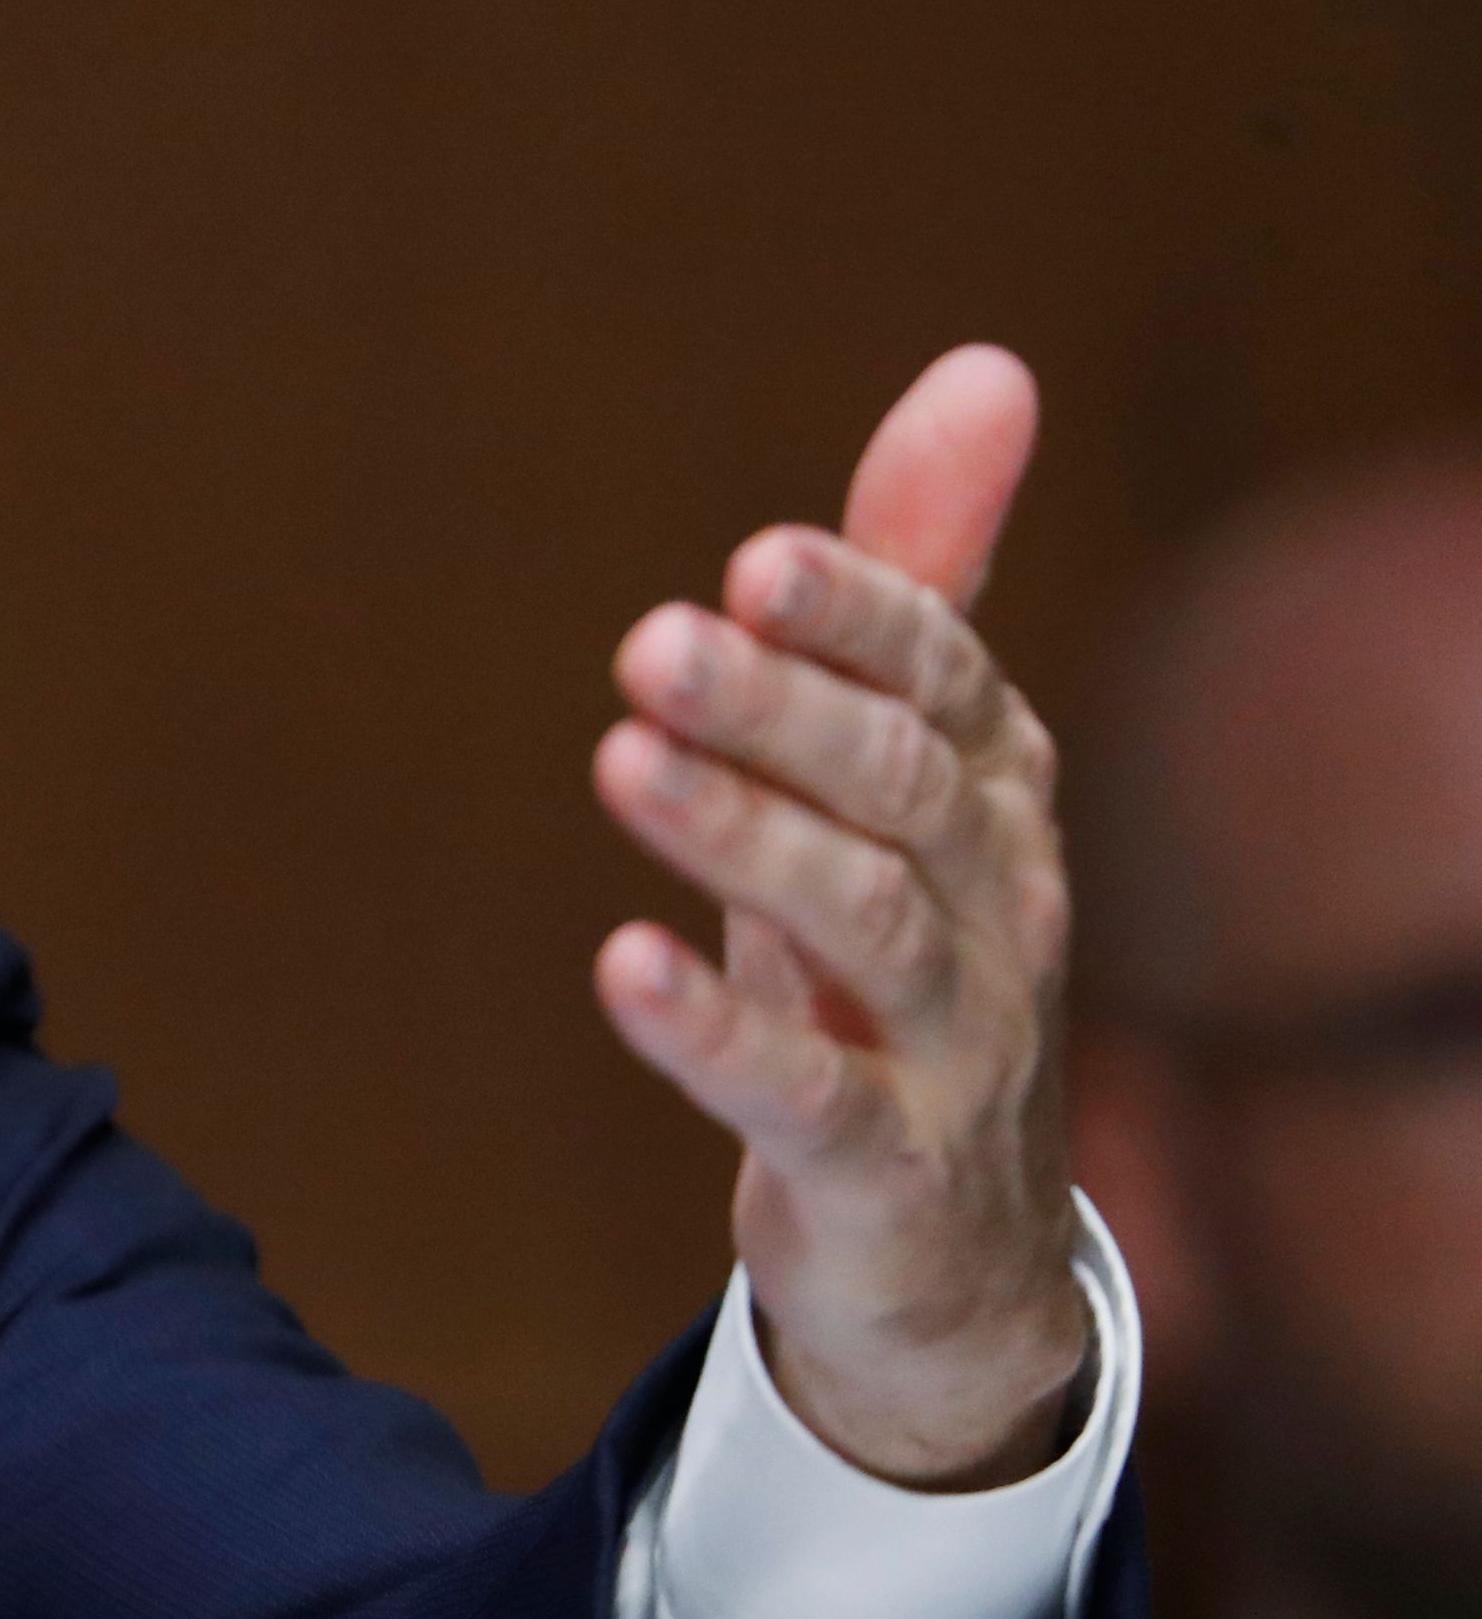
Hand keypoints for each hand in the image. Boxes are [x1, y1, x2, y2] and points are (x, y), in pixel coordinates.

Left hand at [590, 345, 1086, 1489]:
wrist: (959, 1251)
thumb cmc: (906, 959)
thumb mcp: (913, 770)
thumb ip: (922, 579)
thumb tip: (990, 368)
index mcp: (997, 794)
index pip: (945, 680)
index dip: (862, 618)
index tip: (758, 558)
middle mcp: (997, 907)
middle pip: (904, 789)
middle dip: (787, 709)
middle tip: (656, 639)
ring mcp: (953, 1045)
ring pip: (867, 926)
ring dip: (743, 838)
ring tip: (622, 762)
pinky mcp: (882, 1168)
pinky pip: (805, 1097)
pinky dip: (713, 1031)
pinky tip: (622, 964)